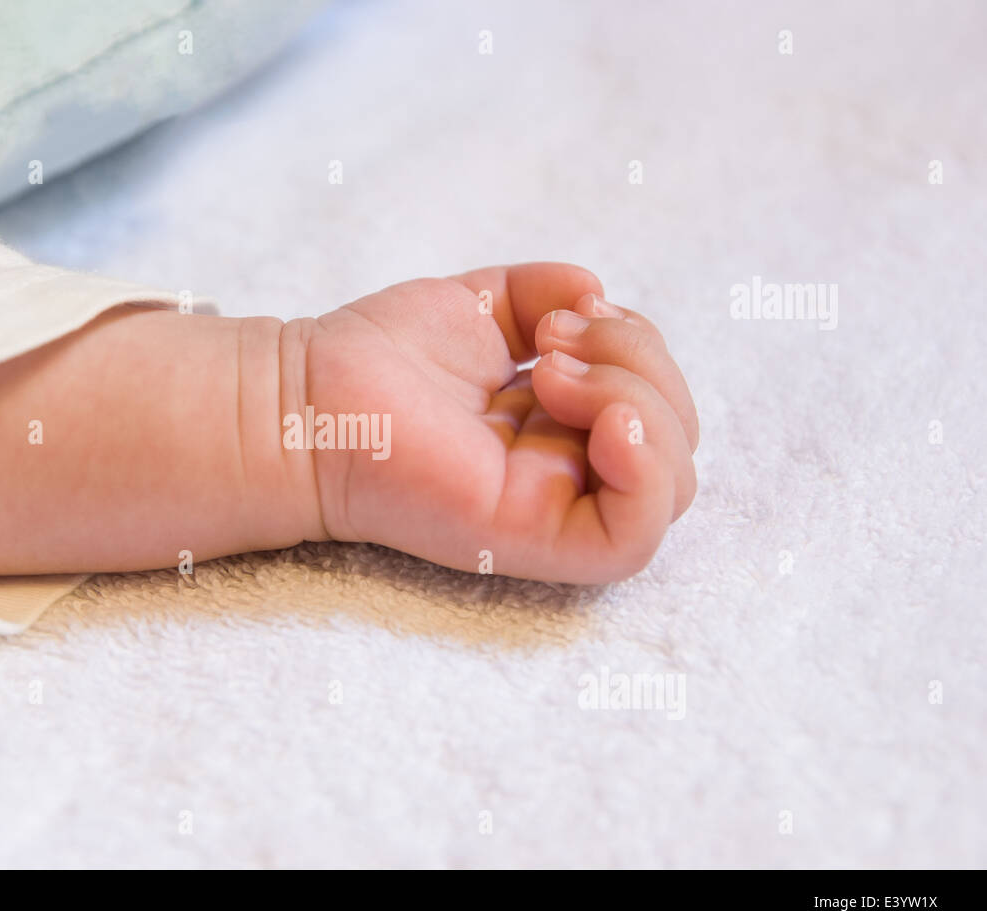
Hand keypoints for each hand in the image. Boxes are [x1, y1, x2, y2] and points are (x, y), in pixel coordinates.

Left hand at [296, 262, 698, 582]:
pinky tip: (600, 422)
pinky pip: (634, 539)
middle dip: (641, 365)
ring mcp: (554, 511)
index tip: (563, 317)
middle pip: (677, 440)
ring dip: (637, 402)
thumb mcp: (483, 305)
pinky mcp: (530, 539)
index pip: (660, 406)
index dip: (641, 351)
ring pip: (672, 485)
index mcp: (564, 427)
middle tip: (552, 344)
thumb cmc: (383, 356)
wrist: (313, 394)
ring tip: (551, 372)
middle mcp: (567, 474)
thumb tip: (596, 291)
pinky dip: (644, 471)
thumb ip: (547, 293)